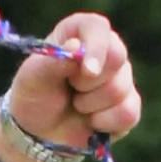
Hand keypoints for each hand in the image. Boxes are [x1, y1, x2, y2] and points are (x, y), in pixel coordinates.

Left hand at [0, 12, 140, 161]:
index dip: (96, 47)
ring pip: (120, 88)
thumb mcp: (32, 79)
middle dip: (88, 82)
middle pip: (117, 57)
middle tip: (70, 89)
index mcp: (79, 33)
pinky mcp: (128, 104)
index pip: (97, 27)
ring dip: (90, 105)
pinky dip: (104, 122)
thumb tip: (76, 46)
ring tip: (76, 105)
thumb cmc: (34, 97)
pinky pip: (127, 112)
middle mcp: (106, 49)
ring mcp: (121, 77)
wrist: (37, 134)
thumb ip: (52, 62)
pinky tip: (91, 122)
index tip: (86, 71)